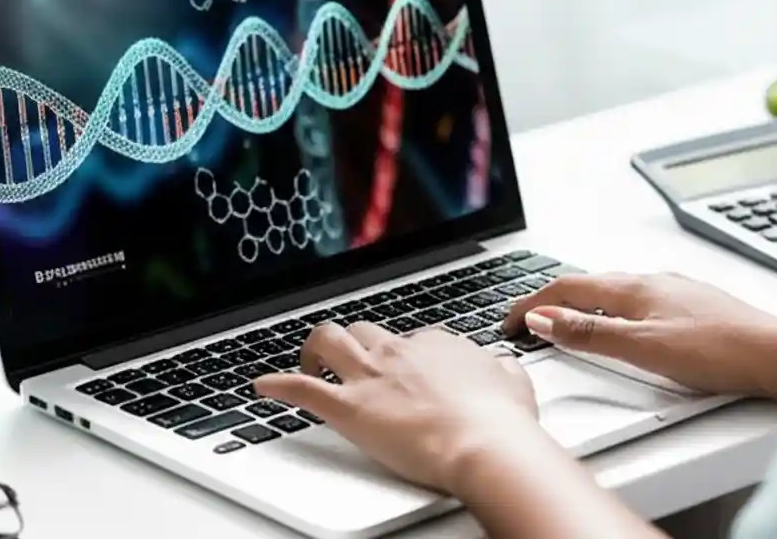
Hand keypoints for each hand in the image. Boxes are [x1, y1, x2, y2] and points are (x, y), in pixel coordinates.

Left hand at [255, 322, 541, 492]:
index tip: (400, 371)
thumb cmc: (501, 421)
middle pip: (364, 331)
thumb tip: (502, 366)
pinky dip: (278, 386)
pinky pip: (303, 389)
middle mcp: (400, 352)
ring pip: (329, 340)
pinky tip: (262, 387)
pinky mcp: (350, 407)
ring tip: (307, 363)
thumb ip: (503, 371)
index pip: (409, 339)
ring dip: (313, 350)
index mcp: (437, 346)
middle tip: (347, 363)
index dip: (400, 354)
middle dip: (353, 344)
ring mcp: (373, 377)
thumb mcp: (514, 384)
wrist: (484, 444)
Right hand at [503, 273, 776, 403]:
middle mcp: (652, 281)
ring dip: (581, 305)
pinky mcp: (692, 306)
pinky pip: (636, 301)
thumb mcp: (641, 348)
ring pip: (613, 292)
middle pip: (587, 285)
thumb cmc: (719, 351)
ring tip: (564, 323)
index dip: (531, 304)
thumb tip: (543, 318)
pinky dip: (611, 311)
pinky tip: (622, 326)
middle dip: (552, 300)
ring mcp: (673, 291)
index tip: (509, 321)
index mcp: (633, 287)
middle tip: (528, 321)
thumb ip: (588, 333)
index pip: (566, 288)